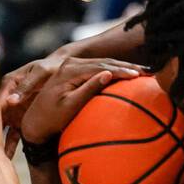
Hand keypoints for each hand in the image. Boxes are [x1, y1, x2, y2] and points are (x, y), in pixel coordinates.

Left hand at [20, 57, 143, 144]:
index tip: (139, 76)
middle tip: (148, 71)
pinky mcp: (74, 71)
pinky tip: (128, 74)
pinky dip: (114, 69)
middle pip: (104, 62)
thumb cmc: (51, 118)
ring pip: (103, 63)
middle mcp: (70, 64)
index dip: (121, 70)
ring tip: (143, 71)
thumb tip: (108, 74)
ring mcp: (72, 66)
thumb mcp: (70, 106)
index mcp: (69, 70)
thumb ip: (88, 89)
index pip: (101, 67)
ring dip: (123, 66)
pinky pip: (98, 67)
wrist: (35, 121)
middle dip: (127, 66)